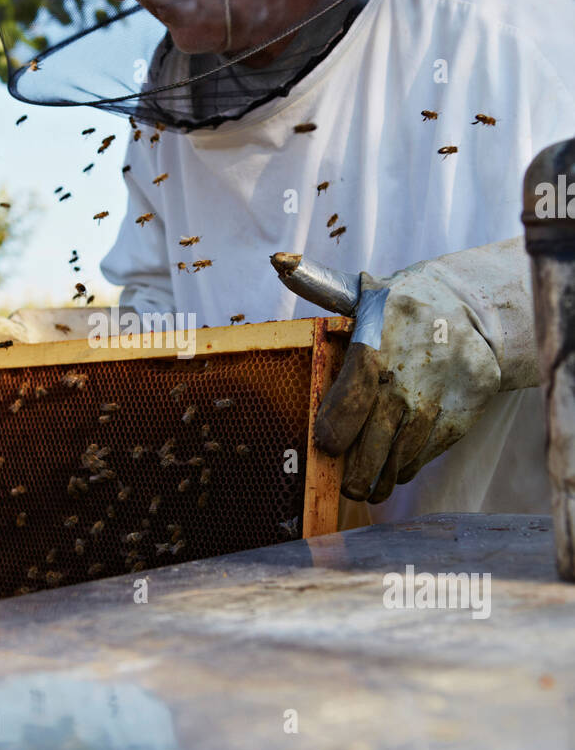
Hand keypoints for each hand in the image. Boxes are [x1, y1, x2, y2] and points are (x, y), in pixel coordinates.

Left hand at [313, 260, 501, 502]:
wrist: (471, 312)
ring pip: (398, 460)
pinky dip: (407, 467)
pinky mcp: (457, 419)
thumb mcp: (362, 293)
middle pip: (370, 448)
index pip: (347, 407)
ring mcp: (433, 404)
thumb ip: (319, 286)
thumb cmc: (400, 308)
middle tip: (344, 486)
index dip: (333, 434)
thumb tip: (279, 263)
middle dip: (353, 474)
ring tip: (366, 487)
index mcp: (374, 351)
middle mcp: (403, 383)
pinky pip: (424, 456)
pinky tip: (395, 467)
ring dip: (379, 479)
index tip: (326, 444)